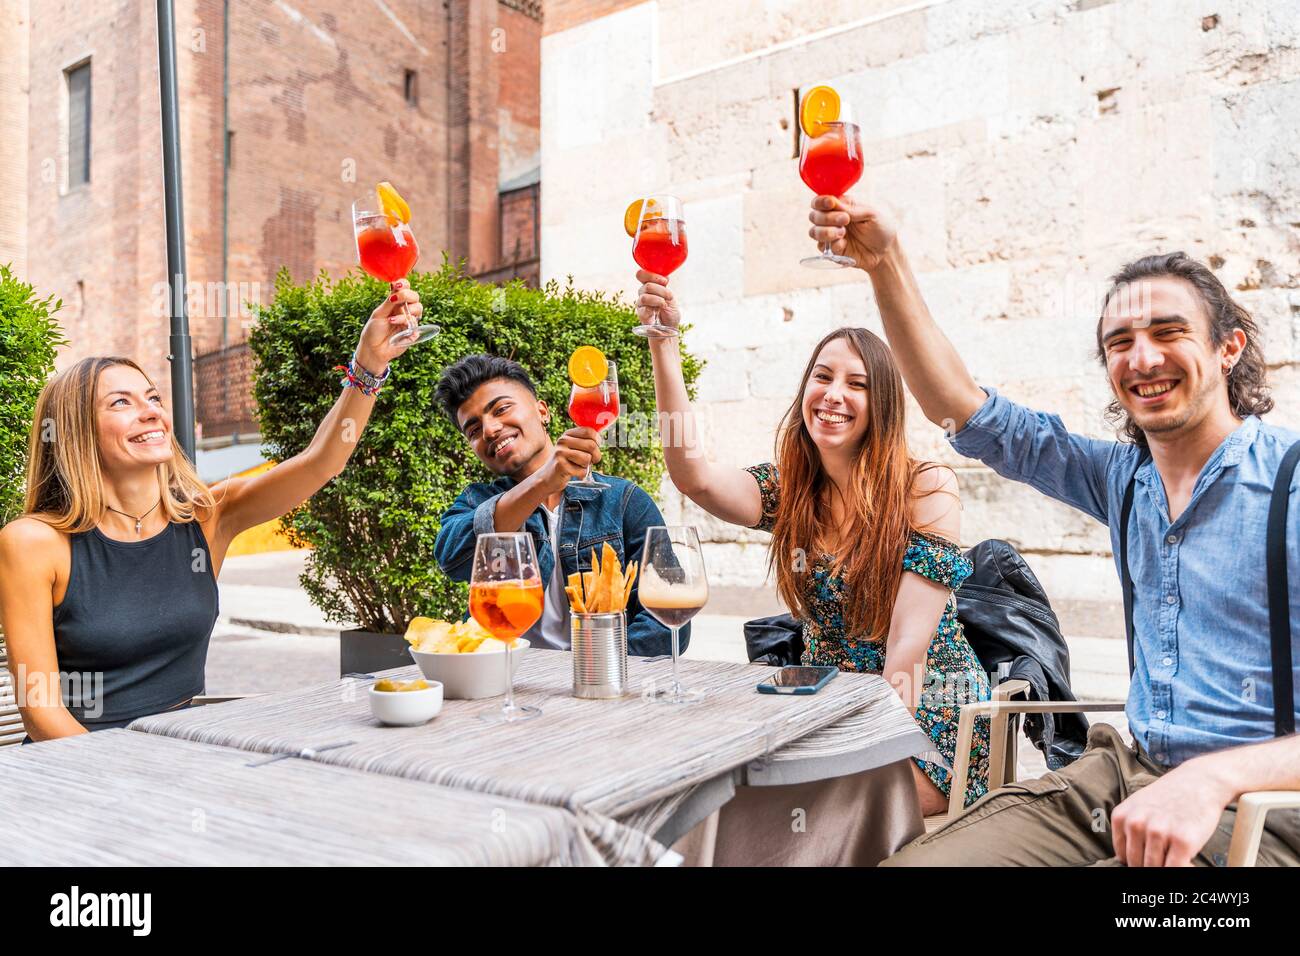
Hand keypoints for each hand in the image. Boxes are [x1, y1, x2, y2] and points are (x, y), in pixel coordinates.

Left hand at [355, 278, 421, 373]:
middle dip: (407, 295)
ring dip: (406, 311)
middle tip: (396, 298)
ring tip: (392, 319)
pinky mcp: (413, 332)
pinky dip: (404, 323)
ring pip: (418, 308)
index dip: (404, 284)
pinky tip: (394, 325)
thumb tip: (396, 284)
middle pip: (415, 297)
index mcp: (395, 302)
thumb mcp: (379, 313)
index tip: (398, 284)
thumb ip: (389, 301)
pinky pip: (415, 324)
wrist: (373, 349)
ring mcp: (409, 320)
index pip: (404, 288)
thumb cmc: (373, 331)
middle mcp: (404, 309)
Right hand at [539, 428, 601, 490]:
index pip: (590, 431)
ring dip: (586, 466)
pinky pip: (582, 471)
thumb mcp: (574, 448)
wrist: (548, 477)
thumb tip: (602, 439)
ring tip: (577, 466)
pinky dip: (581, 475)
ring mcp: (560, 453)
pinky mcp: (561, 466)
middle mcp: (563, 441)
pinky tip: (572, 473)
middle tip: (590, 461)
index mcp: (568, 434)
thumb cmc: (566, 462)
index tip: (595, 448)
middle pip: (591, 445)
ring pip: (587, 459)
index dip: (597, 441)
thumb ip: (586, 441)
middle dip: (596, 456)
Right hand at [635, 269, 680, 332]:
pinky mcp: (641, 314)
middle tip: (669, 296)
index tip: (665, 281)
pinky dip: (655, 306)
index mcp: (649, 286)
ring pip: (645, 296)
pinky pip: (644, 307)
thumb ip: (664, 286)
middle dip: (661, 290)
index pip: (641, 275)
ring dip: (659, 298)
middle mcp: (643, 294)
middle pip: (646, 285)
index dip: (652, 275)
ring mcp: (640, 304)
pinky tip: (661, 309)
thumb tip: (665, 276)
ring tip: (665, 304)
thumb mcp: (670, 296)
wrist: (670, 328)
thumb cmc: (670, 312)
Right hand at [808, 193, 898, 271]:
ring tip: (843, 233)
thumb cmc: (881, 229)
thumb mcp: (871, 214)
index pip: (820, 201)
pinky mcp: (831, 251)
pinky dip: (832, 245)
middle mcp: (832, 220)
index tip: (830, 204)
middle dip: (827, 218)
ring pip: (814, 232)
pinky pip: (822, 247)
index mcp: (841, 206)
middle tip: (845, 220)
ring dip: (826, 232)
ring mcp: (830, 235)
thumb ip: (851, 209)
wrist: (886, 252)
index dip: (821, 202)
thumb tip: (832, 201)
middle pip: (814, 216)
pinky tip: (844, 244)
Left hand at [1110, 760, 1233, 866]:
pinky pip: (1175, 868)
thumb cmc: (1171, 796)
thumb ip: (1130, 829)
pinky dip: (1183, 870)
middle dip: (1151, 865)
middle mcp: (1136, 824)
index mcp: (1122, 817)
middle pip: (1137, 864)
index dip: (1137, 860)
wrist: (1201, 781)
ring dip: (1166, 867)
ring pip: (1155, 868)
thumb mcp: (1139, 806)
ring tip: (1176, 856)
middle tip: (1166, 856)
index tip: (1149, 857)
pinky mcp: (1182, 840)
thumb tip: (1126, 859)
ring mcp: (1159, 832)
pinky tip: (1189, 861)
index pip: (1123, 855)